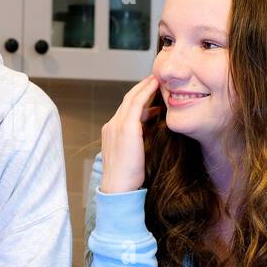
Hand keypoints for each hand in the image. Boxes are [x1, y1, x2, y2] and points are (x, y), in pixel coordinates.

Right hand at [99, 74, 161, 193]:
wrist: (118, 187)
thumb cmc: (127, 177)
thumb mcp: (131, 154)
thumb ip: (138, 139)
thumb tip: (152, 129)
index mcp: (110, 131)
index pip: (125, 110)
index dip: (137, 98)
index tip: (149, 92)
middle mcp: (111, 125)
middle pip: (127, 100)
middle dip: (140, 88)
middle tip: (154, 78)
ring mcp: (116, 125)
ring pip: (132, 99)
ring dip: (144, 87)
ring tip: (156, 79)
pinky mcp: (126, 128)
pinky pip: (137, 104)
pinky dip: (146, 92)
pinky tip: (155, 86)